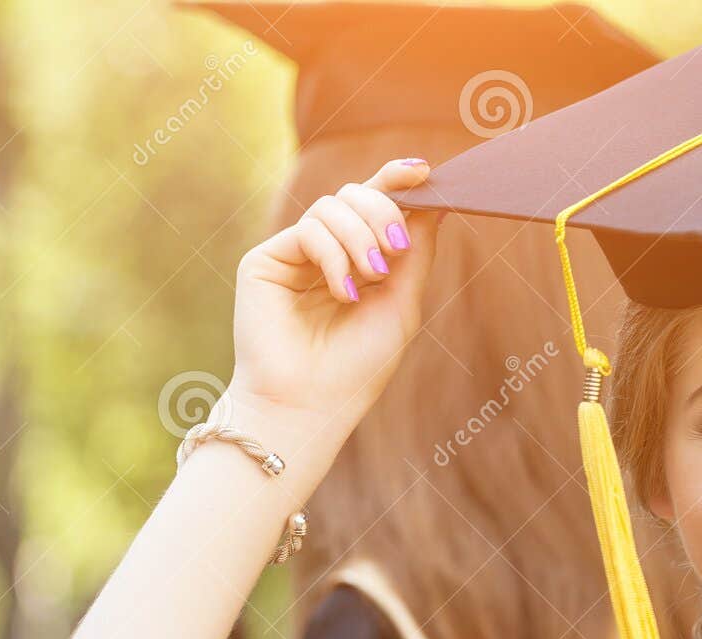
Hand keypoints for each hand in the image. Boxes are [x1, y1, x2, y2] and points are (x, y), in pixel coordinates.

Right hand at [227, 158, 438, 439]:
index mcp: (359, 261)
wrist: (311, 404)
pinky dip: (334, 256)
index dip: (397, 181)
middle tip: (396, 249)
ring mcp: (295, 255)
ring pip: (333, 206)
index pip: (377, 206)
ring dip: (361, 237)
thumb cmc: (358, 366)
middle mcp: (326, 253)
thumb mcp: (401, 303)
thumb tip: (435, 201)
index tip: (422, 171)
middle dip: (384, 212)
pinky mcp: (266, 259)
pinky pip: (308, 229)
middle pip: (357, 195)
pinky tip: (342, 293)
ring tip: (372, 277)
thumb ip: (417, 251)